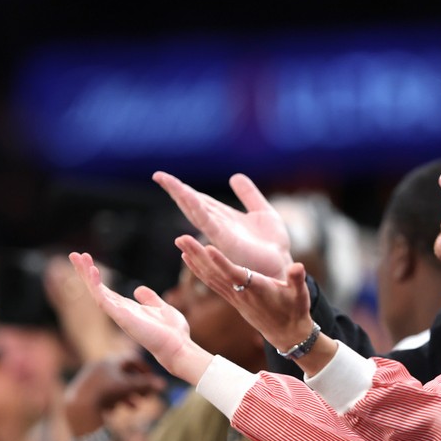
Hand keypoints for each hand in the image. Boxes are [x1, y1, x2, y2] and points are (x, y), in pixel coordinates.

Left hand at [63, 354, 166, 436]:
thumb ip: (146, 385)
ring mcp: (91, 378)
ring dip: (127, 395)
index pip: (132, 360)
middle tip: (147, 396)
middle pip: (124, 374)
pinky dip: (114, 399)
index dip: (145, 369)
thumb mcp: (129, 388)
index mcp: (111, 361)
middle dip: (137, 386)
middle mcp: (100, 366)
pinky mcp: (84, 389)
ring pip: (115, 385)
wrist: (79, 405)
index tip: (153, 378)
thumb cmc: (107, 393)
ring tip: (135, 407)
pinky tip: (117, 409)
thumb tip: (165, 384)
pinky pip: (104, 392)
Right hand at [68, 252, 212, 384]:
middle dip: (84, 272)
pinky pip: (103, 299)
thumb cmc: (172, 332)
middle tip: (74, 255)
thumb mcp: (162, 308)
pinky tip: (92, 271)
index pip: (106, 290)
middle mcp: (120, 311)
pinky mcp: (121, 317)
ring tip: (77, 257)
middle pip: (96, 289)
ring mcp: (119, 314)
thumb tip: (138, 289)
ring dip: (86, 275)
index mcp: (128, 308)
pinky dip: (96, 285)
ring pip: (96, 292)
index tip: (87, 259)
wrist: (178, 347)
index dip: (95, 276)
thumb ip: (149, 299)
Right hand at [155, 172, 292, 279]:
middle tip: (159, 176)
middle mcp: (218, 226)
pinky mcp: (225, 241)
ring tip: (164, 181)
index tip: (167, 177)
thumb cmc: (273, 245)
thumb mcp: (263, 212)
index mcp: (224, 218)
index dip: (185, 189)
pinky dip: (195, 208)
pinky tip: (186, 195)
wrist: (282, 265)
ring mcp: (219, 233)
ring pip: (195, 210)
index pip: (200, 200)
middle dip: (176, 190)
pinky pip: (207, 222)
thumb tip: (234, 176)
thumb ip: (249, 195)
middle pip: (192, 204)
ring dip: (180, 195)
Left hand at [174, 235, 314, 353]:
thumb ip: (297, 279)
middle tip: (180, 239)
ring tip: (180, 243)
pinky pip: (211, 282)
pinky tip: (188, 259)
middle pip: (215, 273)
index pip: (236, 274)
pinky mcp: (232, 299)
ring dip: (194, 259)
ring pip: (210, 276)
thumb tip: (298, 266)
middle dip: (197, 255)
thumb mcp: (300, 294)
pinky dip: (199, 270)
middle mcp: (241, 294)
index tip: (208, 248)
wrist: (287, 334)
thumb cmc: (295, 311)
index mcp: (257, 289)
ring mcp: (234, 297)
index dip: (222, 263)